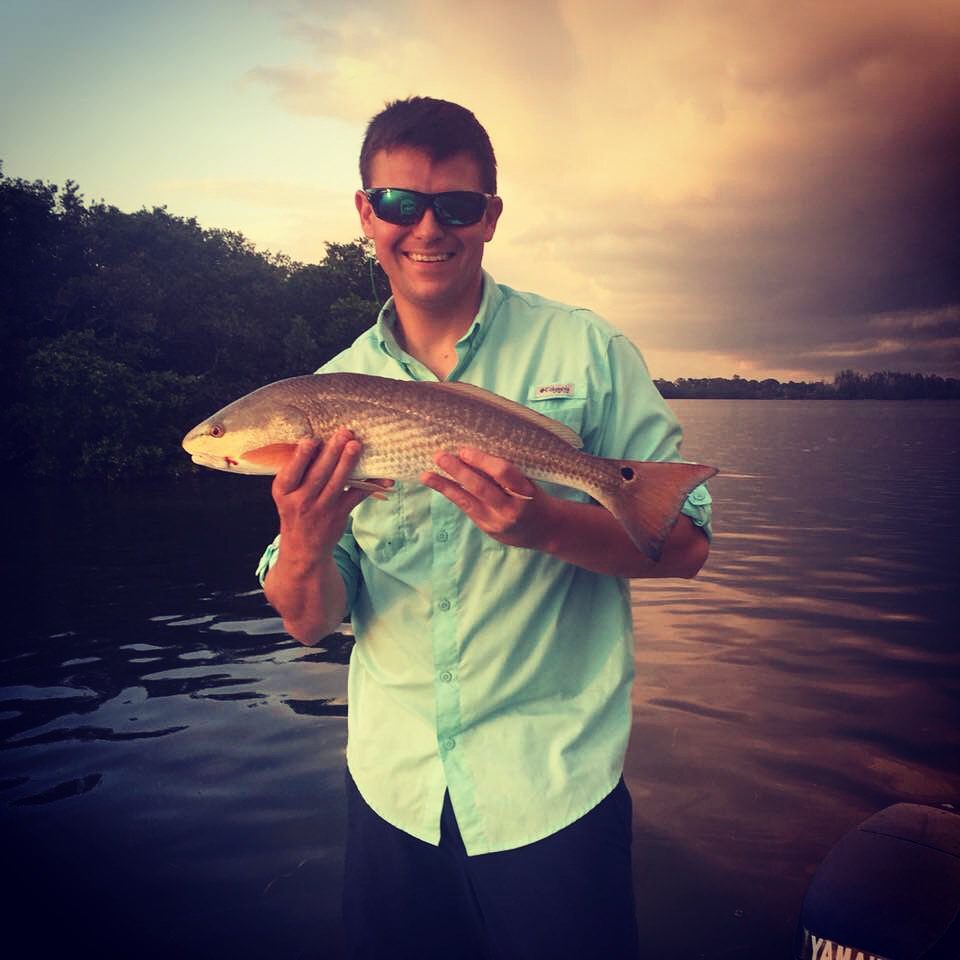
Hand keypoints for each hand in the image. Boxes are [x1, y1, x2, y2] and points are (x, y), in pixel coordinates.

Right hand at [272, 429, 390, 559]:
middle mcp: (301, 500)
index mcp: (284, 491)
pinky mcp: (340, 514)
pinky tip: (383, 476)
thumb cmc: (295, 510)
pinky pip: (357, 496)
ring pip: (338, 483)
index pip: (291, 472)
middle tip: (343, 434)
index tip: (311, 441)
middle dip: (332, 452)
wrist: (303, 547)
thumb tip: (317, 440)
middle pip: (318, 474)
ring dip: (348, 463)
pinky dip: (371, 485)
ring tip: (356, 445)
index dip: (301, 457)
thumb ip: (296, 471)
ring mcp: (322, 508)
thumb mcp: (286, 493)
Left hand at [421, 447, 550, 549]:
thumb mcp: (528, 482)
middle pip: (481, 487)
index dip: (482, 461)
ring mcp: (497, 521)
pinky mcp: (486, 528)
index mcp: (526, 492)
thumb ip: (506, 473)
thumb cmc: (535, 497)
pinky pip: (466, 507)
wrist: (547, 531)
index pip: (504, 473)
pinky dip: (451, 493)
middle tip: (440, 456)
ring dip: (445, 485)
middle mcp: (511, 509)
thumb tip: (473, 451)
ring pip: (467, 500)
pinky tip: (437, 484)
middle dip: (458, 471)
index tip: (464, 450)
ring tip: (426, 474)